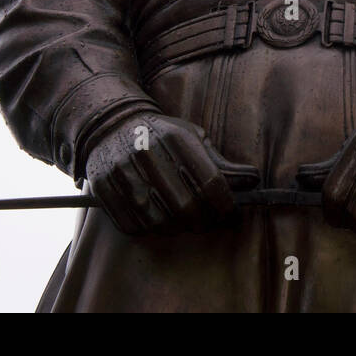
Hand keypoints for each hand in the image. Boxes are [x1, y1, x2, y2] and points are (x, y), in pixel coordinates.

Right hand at [83, 111, 246, 234]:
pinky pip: (132, 226)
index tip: (231, 211)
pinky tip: (160, 220)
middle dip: (205, 221)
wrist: (111, 124)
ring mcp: (122, 172)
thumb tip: (253, 180)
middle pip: (186, 207)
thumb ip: (222, 163)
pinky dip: (150, 230)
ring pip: (159, 222)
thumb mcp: (193, 138)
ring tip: (187, 222)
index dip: (225, 204)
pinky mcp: (103, 188)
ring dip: (178, 229)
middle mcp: (146, 154)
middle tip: (211, 221)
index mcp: (174, 138)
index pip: (210, 182)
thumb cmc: (161, 134)